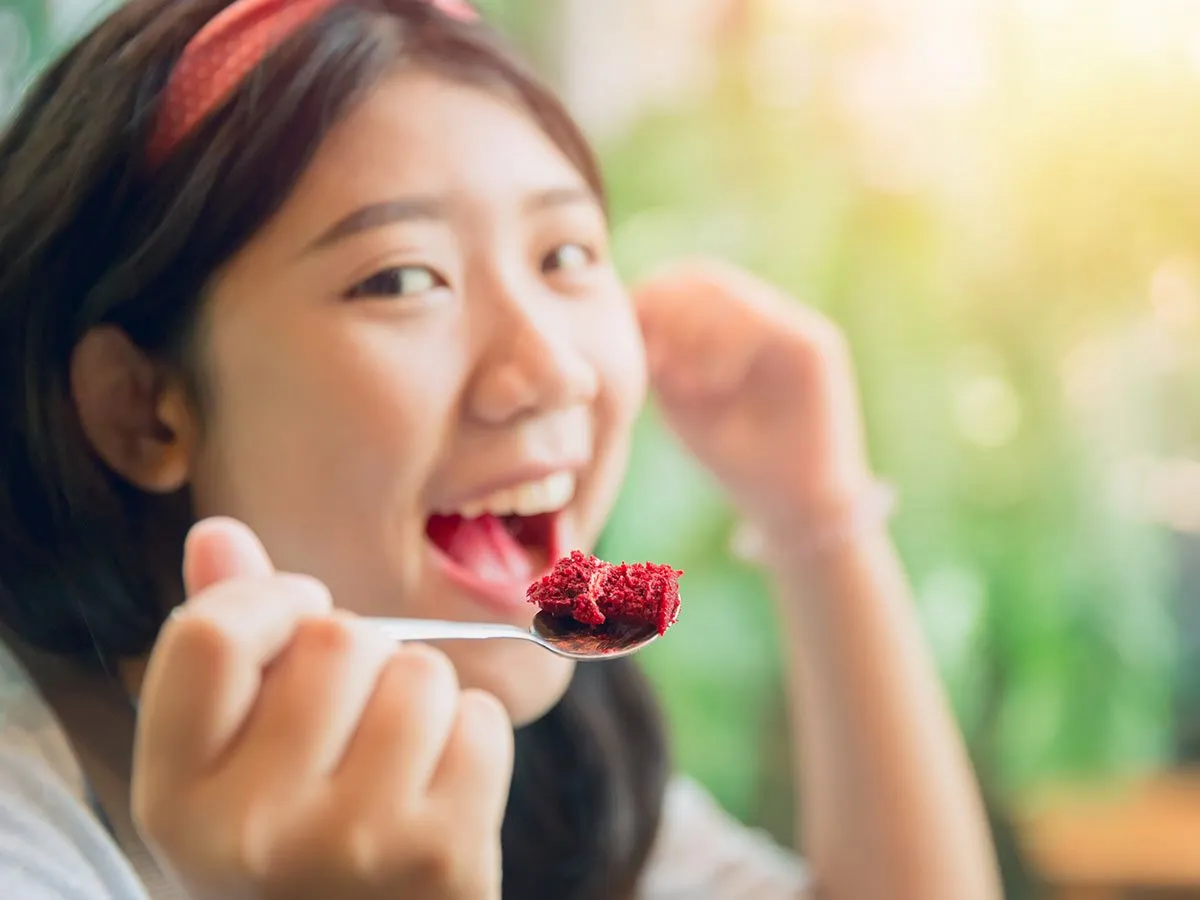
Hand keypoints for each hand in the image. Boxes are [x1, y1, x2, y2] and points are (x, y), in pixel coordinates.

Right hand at [131, 518, 512, 899]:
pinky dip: (469, 739)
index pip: (213, 633)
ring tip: (392, 758)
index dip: (270, 600)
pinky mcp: (444, 858)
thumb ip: (220, 648)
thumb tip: (216, 531)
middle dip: (357, 656)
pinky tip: (437, 790)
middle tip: (346, 722)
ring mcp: (352, 847)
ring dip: (417, 696)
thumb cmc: (292, 842)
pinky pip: (480, 720)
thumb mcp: (225, 764)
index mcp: (175, 797)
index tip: (295, 623)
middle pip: (336, 637)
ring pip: (419, 670)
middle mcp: (251, 831)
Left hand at [635, 260, 872, 527]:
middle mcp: (769, 316)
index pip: (688, 281)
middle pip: (707, 277)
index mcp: (733, 326)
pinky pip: (764, 324)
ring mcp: (796, 326)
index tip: (633, 336)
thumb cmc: (736, 460)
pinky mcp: (817, 346)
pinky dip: (727, 348)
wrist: (796, 508)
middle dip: (668, 309)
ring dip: (695, 332)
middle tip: (655, 359)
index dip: (653, 295)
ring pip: (733, 295)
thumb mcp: (682, 403)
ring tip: (684, 382)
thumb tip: (632, 311)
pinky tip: (713, 385)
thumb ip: (660, 358)